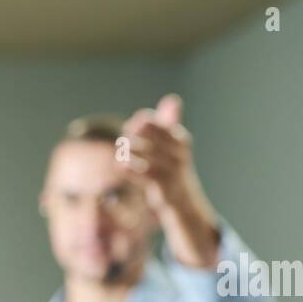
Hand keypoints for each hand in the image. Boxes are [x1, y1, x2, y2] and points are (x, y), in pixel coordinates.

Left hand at [117, 94, 219, 267]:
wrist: (183, 202)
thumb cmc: (172, 169)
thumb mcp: (173, 144)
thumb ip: (169, 122)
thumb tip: (173, 99)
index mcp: (181, 140)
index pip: (160, 124)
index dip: (142, 123)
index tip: (129, 127)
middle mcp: (180, 155)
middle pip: (154, 139)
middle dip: (135, 136)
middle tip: (123, 139)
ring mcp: (174, 172)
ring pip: (150, 157)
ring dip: (131, 152)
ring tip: (120, 151)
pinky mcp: (164, 189)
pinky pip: (146, 177)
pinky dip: (131, 170)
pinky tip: (119, 167)